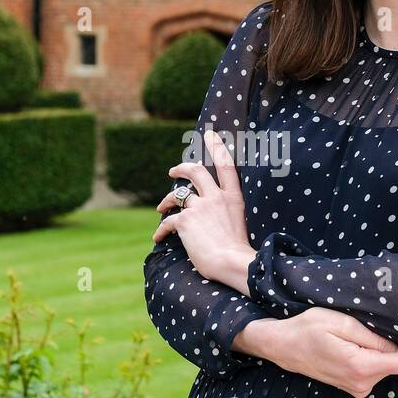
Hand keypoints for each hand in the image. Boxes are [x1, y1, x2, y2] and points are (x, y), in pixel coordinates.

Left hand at [152, 130, 255, 291]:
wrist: (232, 262)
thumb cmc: (238, 252)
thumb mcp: (238, 225)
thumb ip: (225, 215)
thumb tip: (210, 218)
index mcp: (233, 198)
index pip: (226, 165)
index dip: (217, 147)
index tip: (209, 134)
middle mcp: (216, 198)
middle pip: (195, 171)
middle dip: (181, 168)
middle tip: (173, 170)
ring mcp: (200, 207)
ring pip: (177, 195)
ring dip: (166, 200)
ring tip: (162, 207)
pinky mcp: (185, 220)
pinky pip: (168, 221)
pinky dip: (161, 230)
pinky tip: (158, 237)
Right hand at [233, 307, 397, 397]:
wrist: (281, 346)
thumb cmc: (307, 328)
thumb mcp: (341, 322)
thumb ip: (373, 336)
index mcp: (362, 366)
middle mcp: (363, 383)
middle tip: (388, 320)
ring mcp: (358, 388)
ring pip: (387, 364)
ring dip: (384, 348)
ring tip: (354, 331)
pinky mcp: (354, 386)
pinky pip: (376, 367)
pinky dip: (377, 354)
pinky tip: (356, 341)